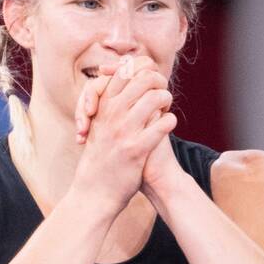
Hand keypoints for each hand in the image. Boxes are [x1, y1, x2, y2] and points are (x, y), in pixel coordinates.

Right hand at [72, 54, 176, 213]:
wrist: (94, 193)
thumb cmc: (100, 159)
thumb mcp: (98, 128)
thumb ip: (110, 107)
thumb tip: (127, 86)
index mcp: (102, 107)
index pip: (124, 71)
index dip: (142, 70)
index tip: (150, 81)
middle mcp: (111, 115)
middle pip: (143, 78)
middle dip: (158, 82)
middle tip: (162, 94)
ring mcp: (123, 131)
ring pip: (155, 98)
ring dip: (166, 100)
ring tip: (166, 109)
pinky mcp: (136, 150)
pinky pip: (161, 125)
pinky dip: (169, 122)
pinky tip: (168, 125)